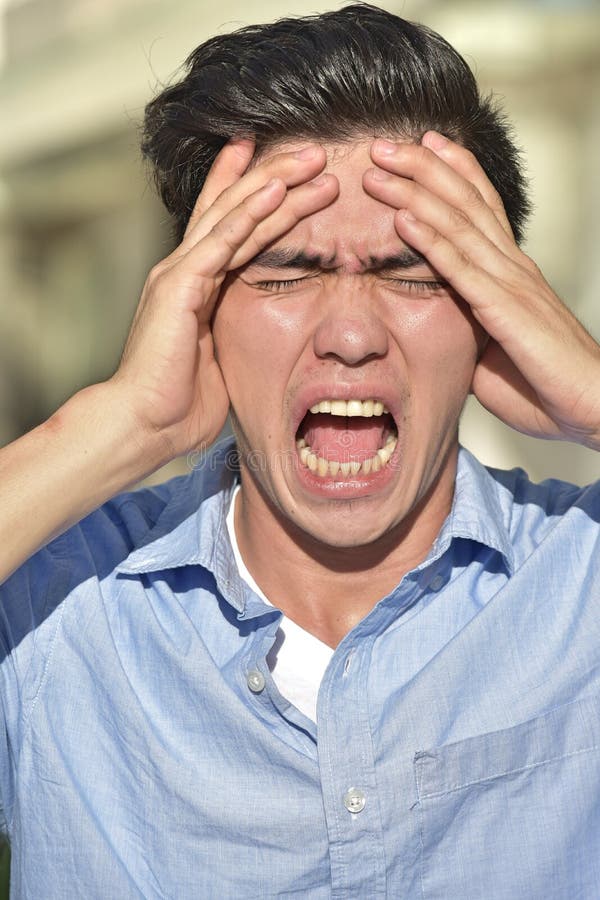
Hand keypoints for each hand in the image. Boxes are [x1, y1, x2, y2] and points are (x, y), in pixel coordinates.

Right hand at [113, 140, 337, 459]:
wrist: (144, 424)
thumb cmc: (180, 403)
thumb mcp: (219, 359)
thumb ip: (234, 335)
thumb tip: (264, 342)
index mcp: (194, 286)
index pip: (227, 226)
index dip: (255, 193)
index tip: (285, 168)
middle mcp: (185, 270)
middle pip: (235, 208)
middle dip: (276, 176)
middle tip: (314, 151)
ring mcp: (180, 274)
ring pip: (234, 214)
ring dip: (275, 182)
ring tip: (313, 158)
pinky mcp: (180, 287)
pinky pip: (221, 241)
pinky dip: (249, 213)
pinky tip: (276, 189)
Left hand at [364, 133, 599, 449]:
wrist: (592, 405)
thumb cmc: (545, 383)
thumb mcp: (496, 348)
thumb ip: (470, 327)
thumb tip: (443, 327)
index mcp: (512, 272)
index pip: (482, 207)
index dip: (452, 171)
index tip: (422, 145)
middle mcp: (513, 266)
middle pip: (465, 201)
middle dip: (422, 167)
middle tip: (382, 144)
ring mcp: (511, 283)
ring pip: (459, 223)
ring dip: (416, 192)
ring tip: (379, 168)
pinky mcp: (505, 310)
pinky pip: (461, 269)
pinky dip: (430, 241)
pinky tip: (403, 218)